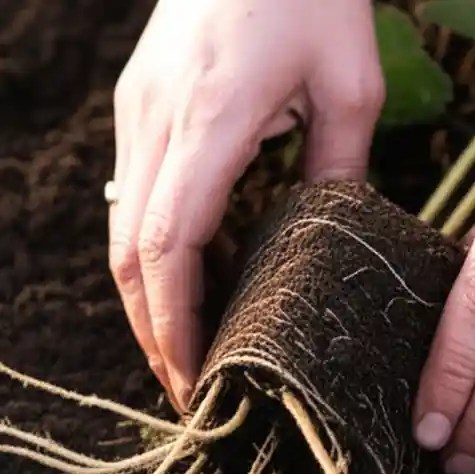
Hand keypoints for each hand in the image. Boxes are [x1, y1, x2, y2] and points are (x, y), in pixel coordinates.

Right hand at [108, 0, 383, 410]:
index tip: (195, 380)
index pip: (169, 247)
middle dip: (153, 330)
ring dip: (149, 295)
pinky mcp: (138, 100)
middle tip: (191, 389)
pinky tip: (195, 277)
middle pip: (130, 252)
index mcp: (209, 120)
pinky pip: (136, 192)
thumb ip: (339, 169)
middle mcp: (155, 120)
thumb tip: (334, 237)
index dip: (174, 324)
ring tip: (192, 347)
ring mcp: (136, 109)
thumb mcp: (350, 84)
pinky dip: (156, 249)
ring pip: (123, 227)